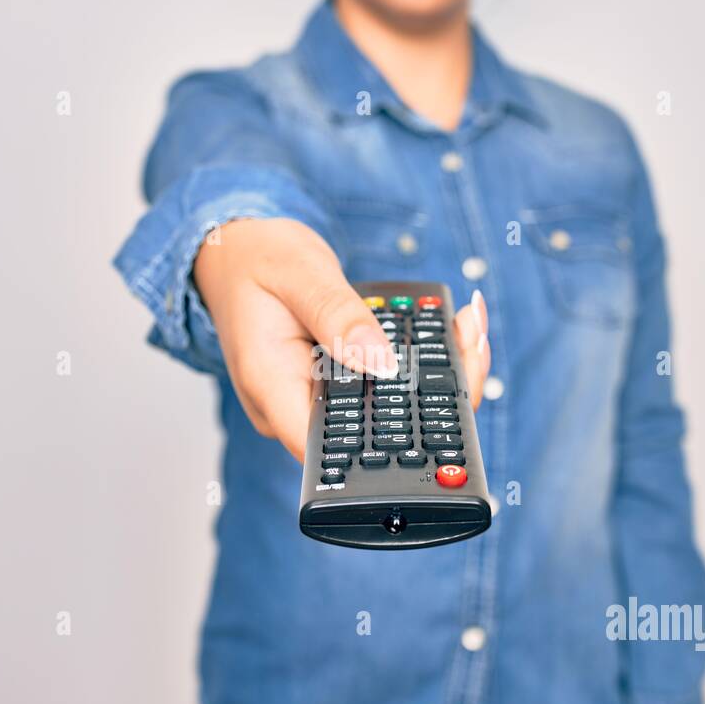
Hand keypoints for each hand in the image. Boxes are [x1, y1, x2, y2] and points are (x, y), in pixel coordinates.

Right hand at [192, 218, 490, 461]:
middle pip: (372, 436)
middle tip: (471, 343)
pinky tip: (450, 330)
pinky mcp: (333, 386)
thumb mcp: (298, 272)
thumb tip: (383, 363)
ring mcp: (314, 400)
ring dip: (434, 377)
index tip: (442, 417)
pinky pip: (382, 388)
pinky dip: (416, 363)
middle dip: (432, 399)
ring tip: (468, 326)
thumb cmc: (254, 259)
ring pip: (385, 414)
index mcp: (272, 389)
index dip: (389, 449)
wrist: (233, 252)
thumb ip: (339, 316)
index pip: (331, 451)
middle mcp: (293, 408)